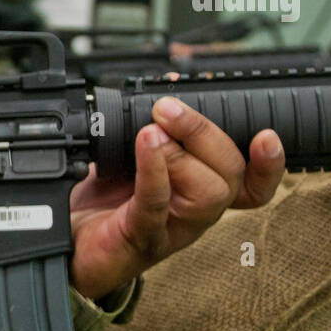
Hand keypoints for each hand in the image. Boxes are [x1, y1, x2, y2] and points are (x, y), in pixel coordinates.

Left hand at [68, 96, 284, 300]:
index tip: (268, 134)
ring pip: (209, 195)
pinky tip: (146, 143)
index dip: (270, 165)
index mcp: (198, 193)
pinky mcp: (139, 239)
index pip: (253, 185)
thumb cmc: (100, 204)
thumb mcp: (130, 158)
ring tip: (152, 131)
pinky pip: (157, 205)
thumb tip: (170, 87)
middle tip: (168, 108)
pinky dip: (154, 169)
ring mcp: (169, 230)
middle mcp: (193, 214)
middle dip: (206, 134)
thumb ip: (154, 129)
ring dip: (182, 153)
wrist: (60, 243)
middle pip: (233, 178)